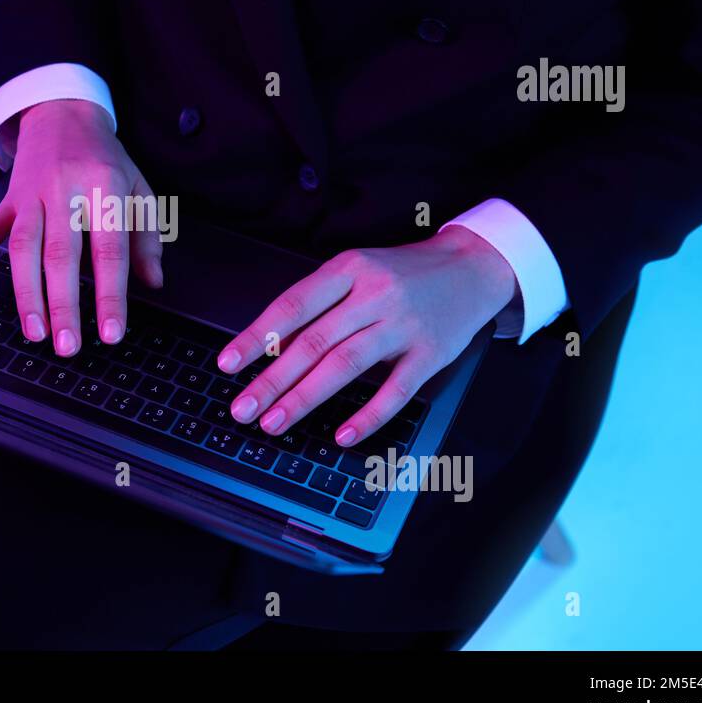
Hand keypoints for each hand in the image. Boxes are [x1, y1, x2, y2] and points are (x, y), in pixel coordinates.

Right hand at [0, 99, 163, 355]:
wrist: (62, 114)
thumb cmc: (105, 160)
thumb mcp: (138, 188)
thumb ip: (146, 237)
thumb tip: (153, 283)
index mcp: (104, 187)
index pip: (109, 249)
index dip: (109, 294)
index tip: (111, 333)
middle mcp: (63, 189)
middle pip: (60, 254)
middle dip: (62, 305)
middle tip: (67, 346)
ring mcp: (28, 194)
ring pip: (20, 248)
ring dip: (25, 294)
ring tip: (34, 333)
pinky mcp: (4, 200)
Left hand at [216, 227, 516, 446]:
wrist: (473, 268)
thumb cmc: (402, 274)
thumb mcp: (356, 273)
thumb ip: (318, 304)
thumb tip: (269, 346)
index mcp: (348, 269)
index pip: (292, 305)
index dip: (256, 336)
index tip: (228, 364)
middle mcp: (373, 294)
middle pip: (313, 341)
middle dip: (272, 380)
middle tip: (243, 409)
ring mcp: (403, 324)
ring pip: (345, 364)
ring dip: (304, 398)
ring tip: (274, 422)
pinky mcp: (431, 352)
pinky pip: (395, 390)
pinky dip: (368, 415)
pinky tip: (342, 434)